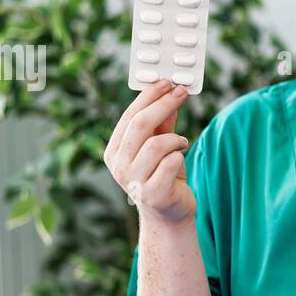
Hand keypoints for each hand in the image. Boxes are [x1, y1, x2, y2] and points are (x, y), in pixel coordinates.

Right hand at [104, 79, 194, 225]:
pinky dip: (179, 155)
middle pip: (140, 126)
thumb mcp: (161, 145)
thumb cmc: (164, 175)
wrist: (170, 213)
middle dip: (163, 105)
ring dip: (174, 138)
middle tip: (181, 93)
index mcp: (114, 151)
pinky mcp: (153, 194)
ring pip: (156, 145)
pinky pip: (170, 163)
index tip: (167, 82)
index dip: (149, 97)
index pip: (129, 117)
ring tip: (181, 141)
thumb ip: (162, 122)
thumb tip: (169, 93)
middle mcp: (119, 166)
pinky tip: (181, 157)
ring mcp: (134, 182)